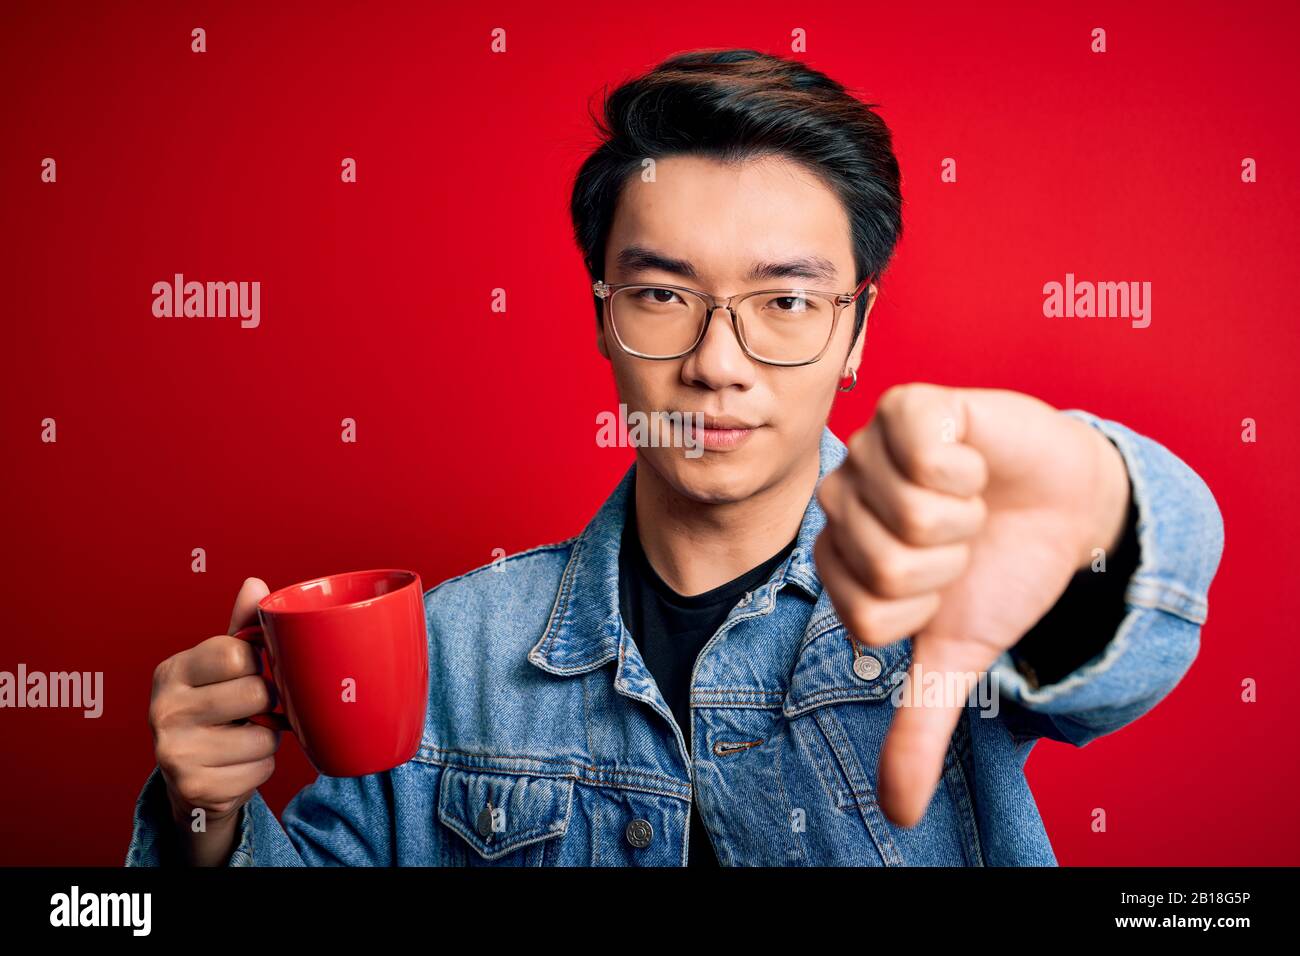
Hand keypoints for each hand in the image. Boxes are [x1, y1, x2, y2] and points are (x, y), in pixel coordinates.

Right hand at [148, 576, 282, 864]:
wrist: (189, 779)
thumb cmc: (214, 708)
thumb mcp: (221, 666)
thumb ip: (241, 628)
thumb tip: (255, 585)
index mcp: (172, 671)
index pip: (236, 653)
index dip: (256, 663)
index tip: (249, 671)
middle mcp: (164, 710)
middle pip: (256, 693)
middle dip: (267, 702)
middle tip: (251, 708)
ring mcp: (175, 752)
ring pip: (265, 736)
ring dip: (267, 739)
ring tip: (243, 737)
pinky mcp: (195, 788)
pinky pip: (261, 769)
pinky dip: (260, 768)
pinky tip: (238, 764)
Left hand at [814, 384, 1129, 827]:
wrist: (1067, 505)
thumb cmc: (1001, 571)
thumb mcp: (958, 653)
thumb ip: (919, 726)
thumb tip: (899, 814)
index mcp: (840, 561)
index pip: (867, 619)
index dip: (926, 610)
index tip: (946, 584)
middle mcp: (843, 503)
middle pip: (889, 569)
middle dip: (950, 566)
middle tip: (964, 538)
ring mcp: (870, 450)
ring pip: (914, 518)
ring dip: (967, 519)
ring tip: (970, 499)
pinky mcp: (910, 406)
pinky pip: (925, 452)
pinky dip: (969, 467)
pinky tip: (970, 459)